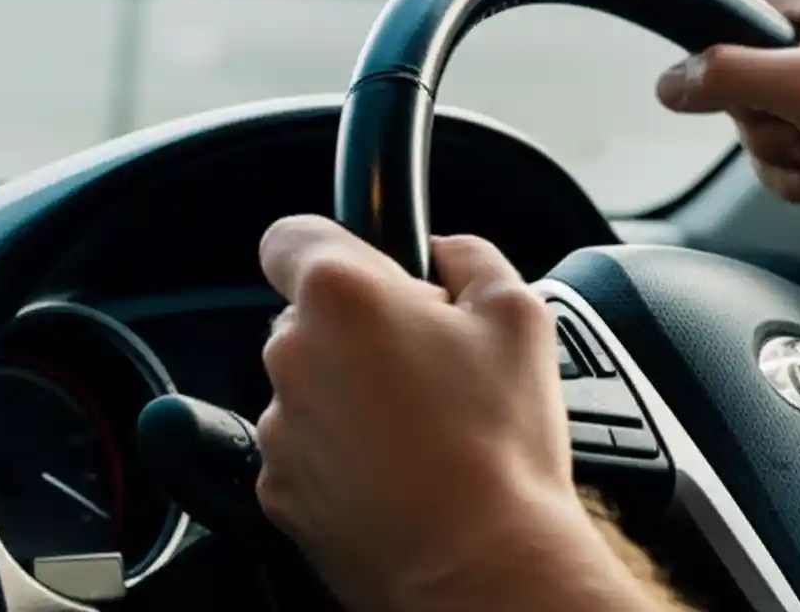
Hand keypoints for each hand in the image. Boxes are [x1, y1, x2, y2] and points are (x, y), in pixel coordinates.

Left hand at [254, 218, 604, 608]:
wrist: (481, 564)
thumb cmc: (500, 443)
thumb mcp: (520, 314)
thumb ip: (471, 255)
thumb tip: (445, 250)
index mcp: (341, 296)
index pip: (291, 235)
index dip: (335, 244)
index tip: (371, 271)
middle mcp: (291, 356)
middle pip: (311, 317)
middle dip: (362, 327)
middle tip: (432, 362)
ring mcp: (280, 429)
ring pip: (312, 385)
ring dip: (354, 393)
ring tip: (428, 428)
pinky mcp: (279, 490)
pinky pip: (310, 449)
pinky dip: (345, 453)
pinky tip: (404, 470)